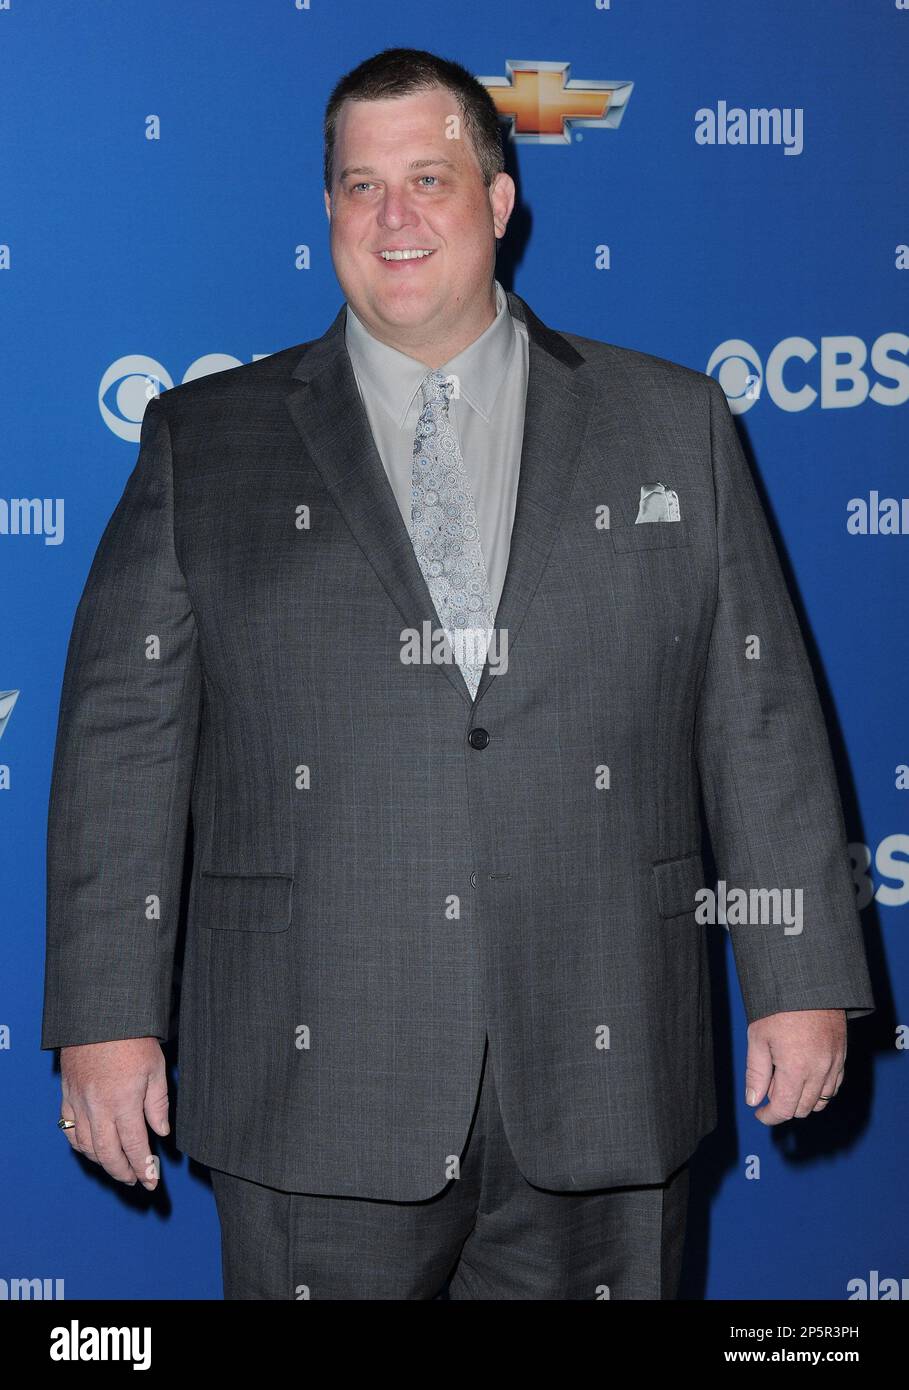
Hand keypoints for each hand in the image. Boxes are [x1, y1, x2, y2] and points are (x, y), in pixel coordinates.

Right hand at [59, 1037, 168, 1188]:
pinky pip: (69, 1129)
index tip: (152, 1181)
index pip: (135, 1146)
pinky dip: (80, 1145)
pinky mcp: (67, 1095)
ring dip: (102, 1162)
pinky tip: (91, 1148)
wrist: (99, 1016)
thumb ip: (158, 1104)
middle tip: (136, 1180)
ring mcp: (79, 1102)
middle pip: (108, 1154)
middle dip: (123, 1172)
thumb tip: (161, 1131)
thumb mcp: (156, 1068)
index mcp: (124, 1102)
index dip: (144, 1168)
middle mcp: (98, 1108)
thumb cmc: (133, 1038)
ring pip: (86, 1146)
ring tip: (117, 1167)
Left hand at [745, 1009, 845, 1124]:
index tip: (760, 1114)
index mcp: (796, 1069)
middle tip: (769, 1086)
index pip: (785, 1109)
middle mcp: (819, 1071)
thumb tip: (754, 1101)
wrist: (808, 985)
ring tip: (785, 1078)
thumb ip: (756, 1074)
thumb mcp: (758, 1038)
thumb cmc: (779, 1008)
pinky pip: (834, 1085)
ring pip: (821, 1100)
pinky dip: (820, 1089)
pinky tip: (805, 1076)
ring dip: (803, 1099)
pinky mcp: (842, 1056)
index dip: (770, 1117)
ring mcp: (834, 1064)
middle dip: (784, 1105)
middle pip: (803, 1108)